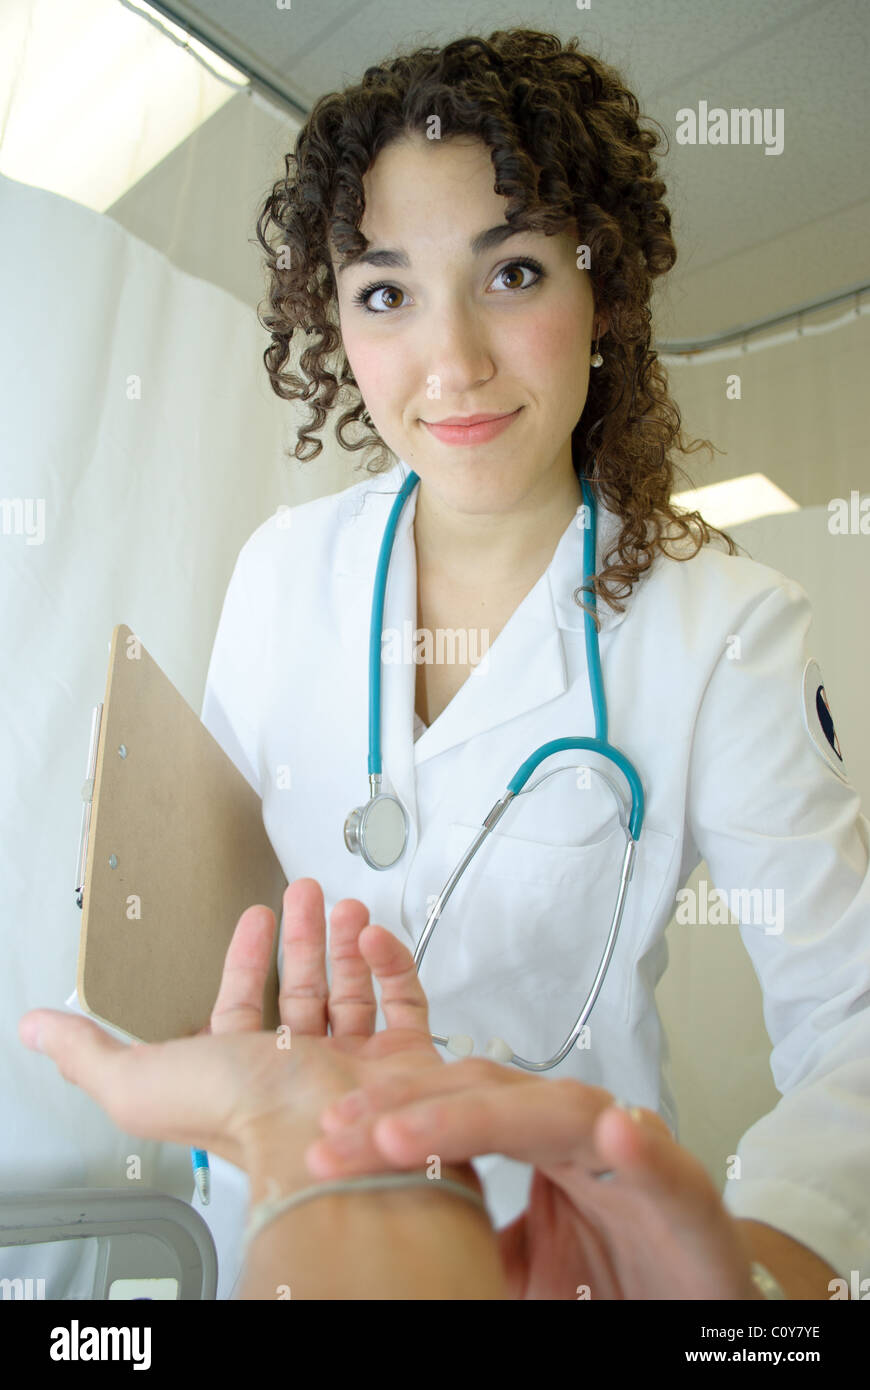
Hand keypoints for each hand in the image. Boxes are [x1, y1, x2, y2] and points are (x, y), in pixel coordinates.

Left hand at [18, 879, 444, 1176]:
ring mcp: (352, 1066)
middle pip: (302, 990)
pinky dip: (390, 964)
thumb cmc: (238, 1115)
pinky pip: (403, 1003)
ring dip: (346, 943)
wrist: (322, 1138)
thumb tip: (40, 1030)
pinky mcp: (403, 1061)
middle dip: (302, 936)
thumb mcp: (137, 1081)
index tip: (255, 916)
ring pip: (352, 992)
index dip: (246, 958)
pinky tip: (372, 935)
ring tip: (344, 906)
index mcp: (242, 1073)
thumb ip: (90, 1054)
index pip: (242, 1004)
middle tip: (306, 892)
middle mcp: (298, 1070)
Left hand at [305, 1061, 761, 1299]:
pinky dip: (637, 1148)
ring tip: (412, 1133)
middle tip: (342, 1127)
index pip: (452, 1110)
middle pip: (485, 1097)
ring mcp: (629, 1153)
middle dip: (409, 1108)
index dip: (389, 1115)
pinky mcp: (685, 1190)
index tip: (325, 1134)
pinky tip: (616, 1134)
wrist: (704, 1297)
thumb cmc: (616, 1272)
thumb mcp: (518, 1260)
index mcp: (531, 1139)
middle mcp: (573, 1129)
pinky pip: (660, 1163)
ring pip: (555, 1114)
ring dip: (484, 1118)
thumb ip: (464, 1230)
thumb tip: (382, 1233)